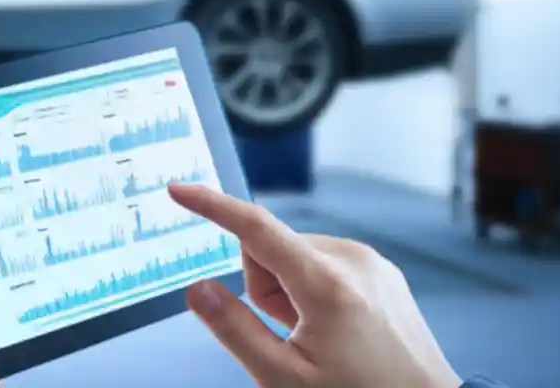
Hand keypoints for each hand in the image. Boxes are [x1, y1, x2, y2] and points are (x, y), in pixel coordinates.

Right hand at [168, 184, 461, 387]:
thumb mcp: (284, 380)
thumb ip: (235, 330)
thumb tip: (198, 290)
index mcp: (327, 284)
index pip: (255, 229)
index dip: (211, 206)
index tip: (180, 190)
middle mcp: (353, 260)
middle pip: (270, 249)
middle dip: (262, 286)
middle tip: (287, 334)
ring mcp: (371, 263)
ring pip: (294, 256)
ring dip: (288, 290)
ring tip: (315, 337)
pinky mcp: (380, 270)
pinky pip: (323, 262)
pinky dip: (313, 290)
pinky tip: (334, 328)